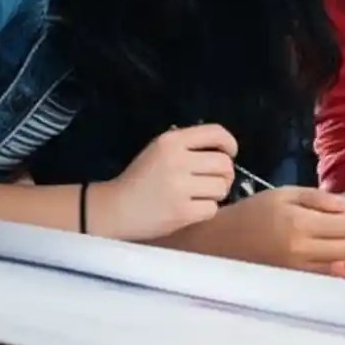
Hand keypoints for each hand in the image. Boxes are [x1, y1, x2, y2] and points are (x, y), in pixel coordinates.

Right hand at [90, 124, 237, 240]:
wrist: (114, 209)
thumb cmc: (141, 178)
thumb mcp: (159, 150)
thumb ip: (189, 146)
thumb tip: (225, 151)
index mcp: (171, 141)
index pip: (215, 133)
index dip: (229, 143)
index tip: (229, 153)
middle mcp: (177, 161)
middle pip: (224, 164)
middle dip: (224, 174)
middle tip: (212, 181)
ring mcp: (179, 188)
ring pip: (222, 187)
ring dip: (216, 193)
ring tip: (199, 195)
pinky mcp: (181, 212)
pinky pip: (212, 209)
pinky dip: (206, 210)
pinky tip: (191, 208)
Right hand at [207, 187, 344, 272]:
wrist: (217, 244)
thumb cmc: (251, 214)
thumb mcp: (283, 194)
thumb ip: (317, 197)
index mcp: (298, 223)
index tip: (336, 214)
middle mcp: (301, 251)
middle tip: (329, 228)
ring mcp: (298, 271)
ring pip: (340, 264)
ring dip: (336, 252)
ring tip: (317, 242)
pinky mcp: (293, 284)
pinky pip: (325, 276)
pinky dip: (325, 266)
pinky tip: (310, 255)